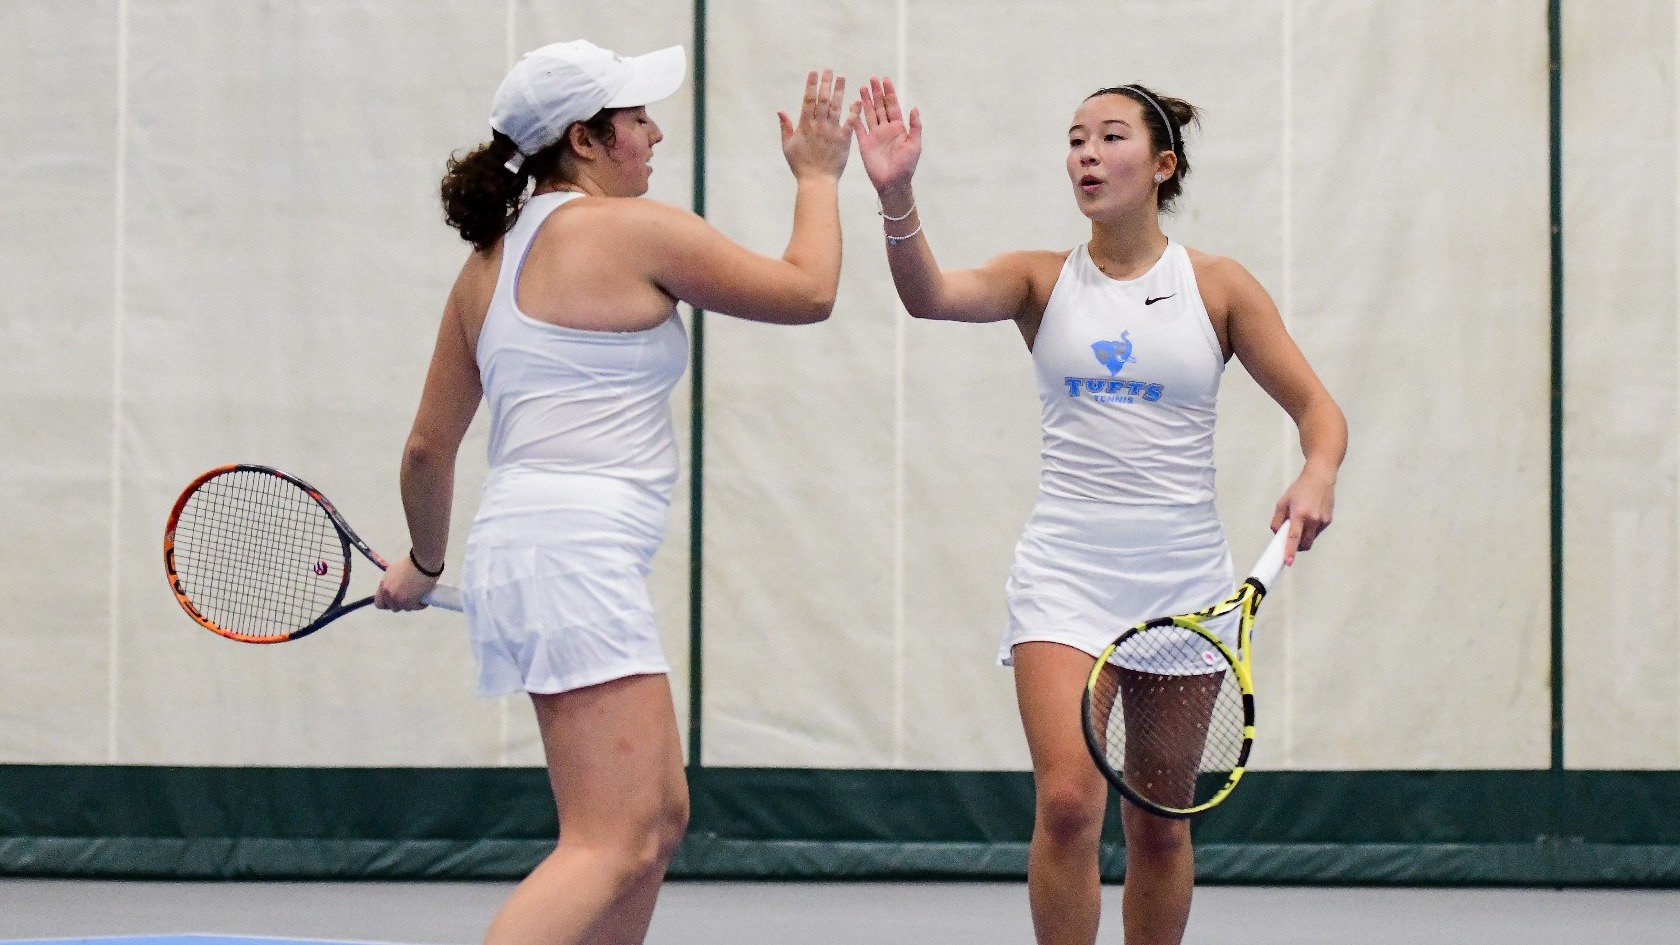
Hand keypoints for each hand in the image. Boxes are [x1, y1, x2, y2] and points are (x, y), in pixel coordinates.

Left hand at [374, 553, 439, 611]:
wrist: (422, 561)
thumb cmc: (411, 563)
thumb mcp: (395, 570)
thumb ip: (391, 582)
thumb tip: (393, 589)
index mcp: (384, 585)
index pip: (379, 603)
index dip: (387, 604)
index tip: (394, 602)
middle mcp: (389, 593)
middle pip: (393, 607)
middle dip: (401, 604)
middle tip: (409, 598)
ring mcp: (399, 598)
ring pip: (405, 608)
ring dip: (411, 605)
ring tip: (418, 597)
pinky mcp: (410, 601)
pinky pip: (415, 607)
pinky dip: (420, 605)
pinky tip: (424, 600)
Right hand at [779, 69, 856, 181]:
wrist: (817, 181)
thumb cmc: (801, 166)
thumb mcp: (787, 146)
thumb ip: (785, 127)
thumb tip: (780, 111)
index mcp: (804, 126)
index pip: (808, 100)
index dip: (811, 85)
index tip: (813, 72)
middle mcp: (818, 126)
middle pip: (823, 100)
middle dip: (826, 83)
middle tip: (829, 70)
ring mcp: (831, 132)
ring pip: (835, 107)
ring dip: (839, 91)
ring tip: (842, 78)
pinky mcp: (843, 140)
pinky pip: (850, 123)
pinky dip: (854, 111)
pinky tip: (857, 100)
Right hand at [854, 76, 921, 196]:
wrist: (892, 183)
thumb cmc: (906, 166)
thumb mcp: (915, 145)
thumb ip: (915, 126)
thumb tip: (914, 108)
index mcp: (898, 128)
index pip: (893, 106)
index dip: (889, 93)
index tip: (885, 80)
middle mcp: (886, 129)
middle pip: (880, 106)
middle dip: (876, 92)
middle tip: (872, 79)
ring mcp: (874, 135)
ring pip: (869, 113)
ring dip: (866, 101)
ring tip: (862, 87)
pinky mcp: (864, 143)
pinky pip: (858, 128)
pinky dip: (855, 117)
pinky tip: (853, 106)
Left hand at [1270, 468, 1334, 564]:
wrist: (1320, 478)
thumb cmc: (1299, 490)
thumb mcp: (1282, 502)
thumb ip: (1277, 520)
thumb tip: (1277, 534)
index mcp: (1299, 514)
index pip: (1293, 537)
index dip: (1290, 550)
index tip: (1288, 562)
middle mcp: (1313, 519)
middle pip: (1304, 544)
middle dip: (1297, 547)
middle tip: (1291, 541)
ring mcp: (1322, 521)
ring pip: (1311, 539)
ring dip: (1304, 537)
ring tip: (1302, 521)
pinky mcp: (1328, 521)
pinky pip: (1317, 532)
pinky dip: (1311, 530)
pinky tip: (1310, 516)